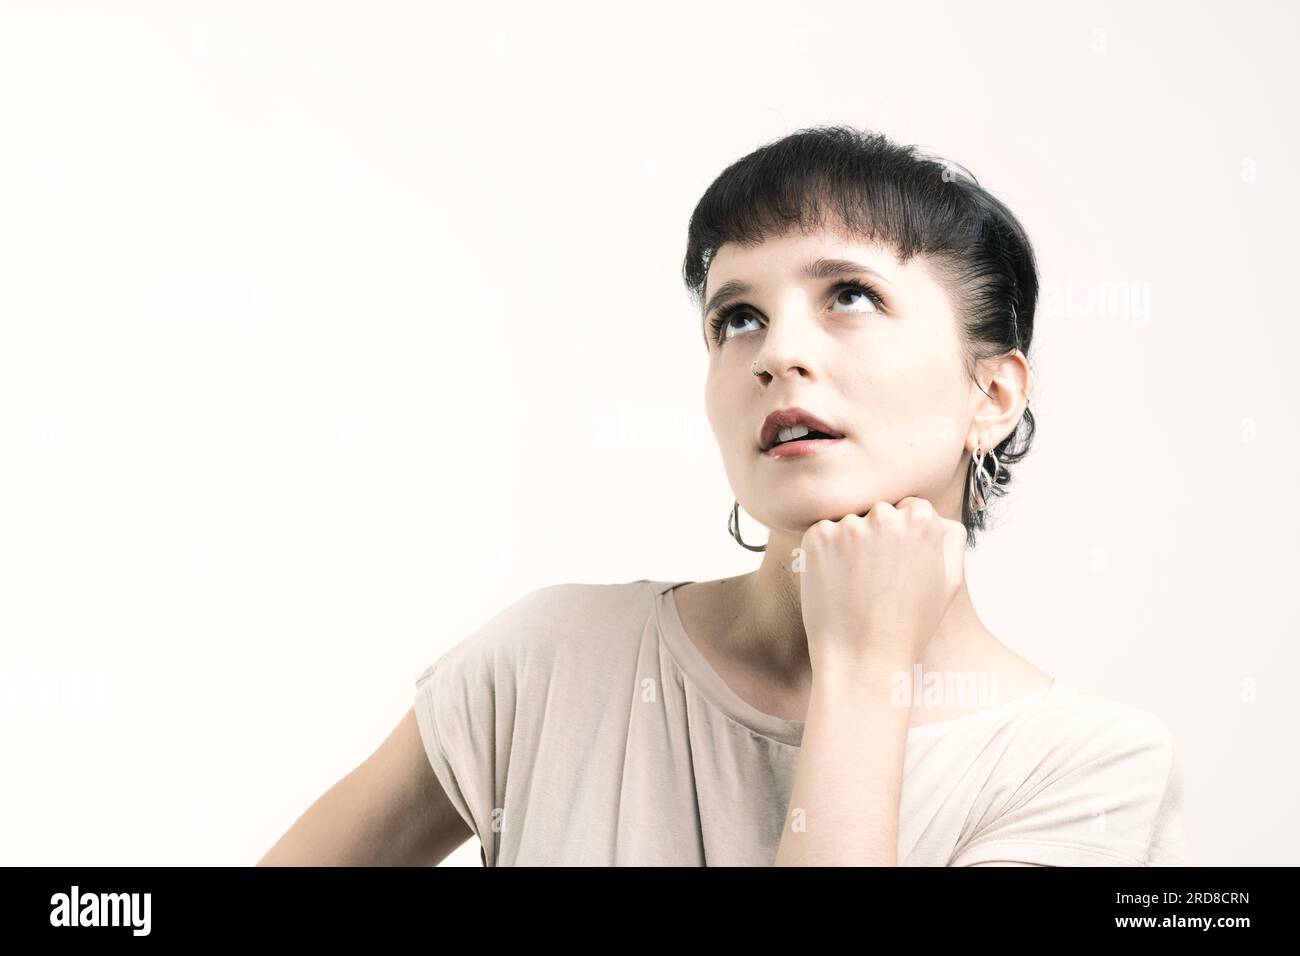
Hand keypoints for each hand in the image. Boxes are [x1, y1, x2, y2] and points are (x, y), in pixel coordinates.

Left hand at [797, 497, 967, 673]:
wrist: (863, 657)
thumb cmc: (909, 625)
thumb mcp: (948, 582)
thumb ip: (950, 540)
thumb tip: (940, 517)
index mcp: (923, 520)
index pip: (909, 508)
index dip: (901, 538)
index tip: (896, 566)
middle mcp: (886, 516)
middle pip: (877, 512)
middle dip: (874, 538)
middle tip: (874, 580)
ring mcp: (849, 525)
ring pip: (848, 525)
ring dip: (848, 546)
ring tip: (855, 587)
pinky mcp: (818, 537)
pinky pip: (821, 535)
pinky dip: (824, 554)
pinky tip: (835, 584)